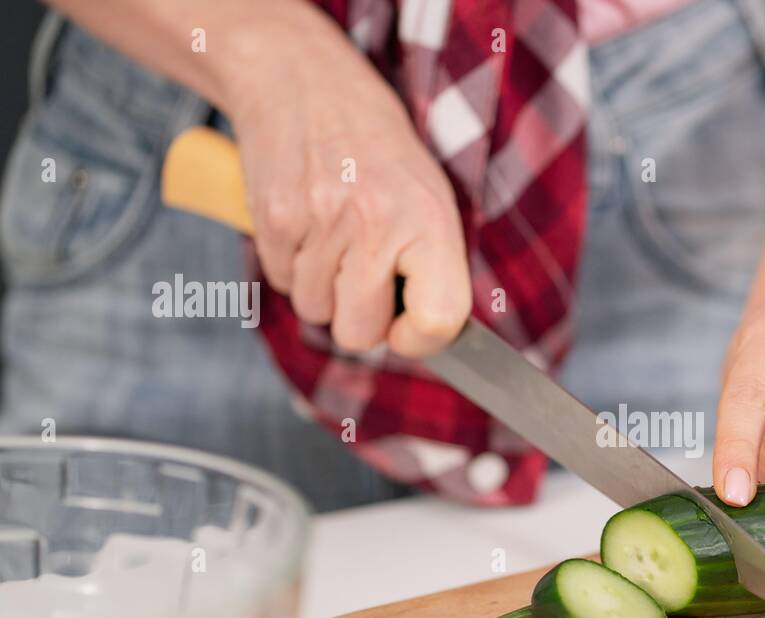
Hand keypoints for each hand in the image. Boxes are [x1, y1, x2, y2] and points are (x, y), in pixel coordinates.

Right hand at [219, 4, 470, 355]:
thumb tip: (431, 339)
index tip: (408, 325)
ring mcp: (320, 223)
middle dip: (360, 315)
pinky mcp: (273, 220)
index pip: (438, 320)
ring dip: (323, 287)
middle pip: (359, 334)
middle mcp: (376, 224)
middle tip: (364, 272)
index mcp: (429, 221)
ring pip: (315, 311)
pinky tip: (305, 222)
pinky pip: (283, 283)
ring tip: (334, 235)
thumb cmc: (375, 151)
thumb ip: (433, 267)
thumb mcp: (427, 196)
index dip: (421, 339)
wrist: (298, 78)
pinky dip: (292, 264)